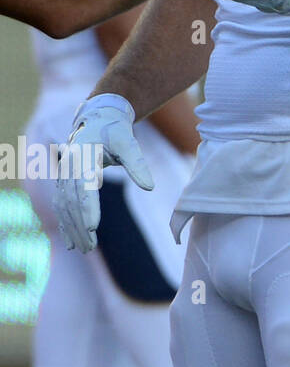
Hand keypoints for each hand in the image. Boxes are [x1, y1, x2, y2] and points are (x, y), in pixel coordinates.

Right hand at [52, 94, 153, 252]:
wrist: (97, 118)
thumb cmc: (115, 131)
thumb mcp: (129, 143)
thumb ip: (138, 165)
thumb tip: (150, 188)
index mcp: (83, 157)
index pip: (84, 187)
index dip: (88, 207)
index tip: (92, 227)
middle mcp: (68, 167)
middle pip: (72, 201)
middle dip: (80, 225)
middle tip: (91, 247)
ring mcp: (63, 175)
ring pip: (64, 206)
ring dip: (72, 229)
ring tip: (84, 248)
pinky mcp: (64, 181)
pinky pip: (62, 205)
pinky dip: (65, 223)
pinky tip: (71, 242)